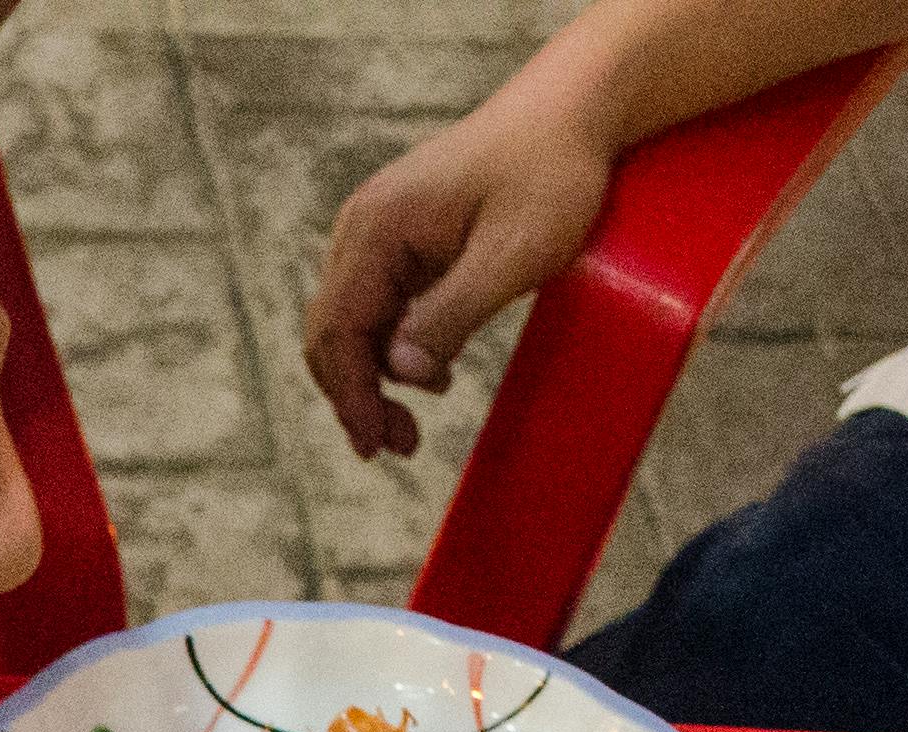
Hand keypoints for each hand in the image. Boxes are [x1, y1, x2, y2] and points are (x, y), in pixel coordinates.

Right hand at [303, 73, 618, 457]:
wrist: (574, 108)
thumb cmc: (551, 174)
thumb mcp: (512, 255)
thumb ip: (450, 315)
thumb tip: (398, 373)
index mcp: (377, 230)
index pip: (336, 330)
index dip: (350, 395)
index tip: (377, 445)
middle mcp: (363, 228)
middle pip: (333, 332)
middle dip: (357, 395)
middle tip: (399, 446)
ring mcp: (380, 230)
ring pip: (355, 322)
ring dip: (376, 377)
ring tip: (414, 421)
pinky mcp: (405, 236)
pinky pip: (381, 304)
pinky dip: (396, 347)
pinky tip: (430, 371)